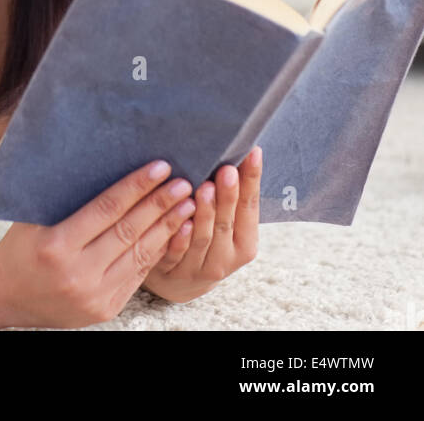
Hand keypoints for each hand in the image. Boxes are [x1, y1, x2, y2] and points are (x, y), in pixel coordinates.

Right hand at [0, 159, 196, 327]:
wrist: (3, 296)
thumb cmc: (17, 247)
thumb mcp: (28, 215)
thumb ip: (57, 189)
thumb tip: (83, 146)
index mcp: (56, 245)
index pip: (106, 209)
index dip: (136, 187)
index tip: (160, 168)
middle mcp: (78, 274)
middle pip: (129, 231)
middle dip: (160, 204)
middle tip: (183, 183)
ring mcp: (94, 296)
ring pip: (139, 255)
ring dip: (167, 228)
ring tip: (187, 205)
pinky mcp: (105, 310)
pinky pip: (137, 276)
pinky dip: (156, 252)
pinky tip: (171, 233)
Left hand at [141, 146, 261, 303]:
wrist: (180, 280)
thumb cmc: (208, 238)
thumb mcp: (227, 223)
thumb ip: (232, 196)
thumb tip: (242, 146)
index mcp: (245, 244)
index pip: (250, 208)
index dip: (251, 181)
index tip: (252, 153)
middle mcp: (225, 258)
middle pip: (227, 223)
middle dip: (227, 196)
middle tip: (227, 170)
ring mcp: (199, 267)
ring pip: (203, 238)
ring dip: (204, 213)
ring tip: (203, 188)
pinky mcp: (173, 271)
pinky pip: (176, 254)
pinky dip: (179, 238)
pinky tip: (179, 221)